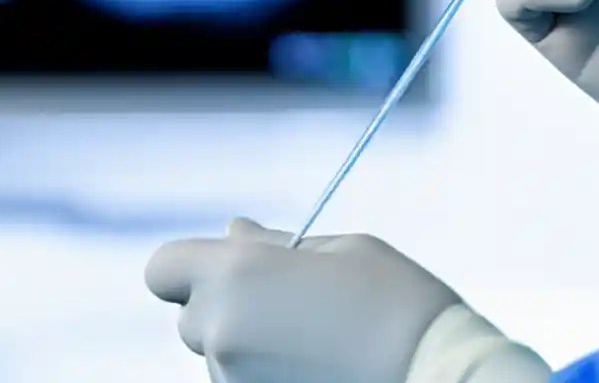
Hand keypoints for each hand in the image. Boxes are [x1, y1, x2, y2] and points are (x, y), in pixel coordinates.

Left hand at [145, 220, 549, 382]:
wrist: (436, 376)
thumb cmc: (394, 300)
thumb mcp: (339, 250)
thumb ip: (273, 244)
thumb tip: (232, 231)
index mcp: (235, 275)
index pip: (162, 269)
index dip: (187, 265)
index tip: (227, 266)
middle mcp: (220, 331)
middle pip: (190, 316)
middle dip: (225, 304)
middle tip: (289, 298)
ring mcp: (232, 378)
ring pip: (219, 353)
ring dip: (250, 340)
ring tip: (318, 335)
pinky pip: (243, 379)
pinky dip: (267, 369)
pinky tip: (318, 361)